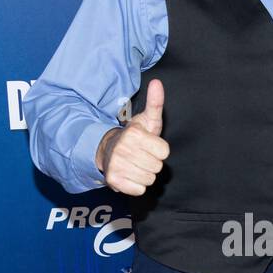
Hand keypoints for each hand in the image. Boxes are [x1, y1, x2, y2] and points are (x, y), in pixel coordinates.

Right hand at [97, 79, 169, 194]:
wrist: (108, 150)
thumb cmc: (133, 136)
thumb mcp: (146, 120)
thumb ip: (155, 103)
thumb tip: (157, 82)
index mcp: (134, 134)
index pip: (164, 152)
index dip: (159, 150)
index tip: (148, 145)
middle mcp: (124, 149)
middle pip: (157, 167)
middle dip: (152, 162)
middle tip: (141, 155)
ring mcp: (117, 165)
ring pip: (149, 179)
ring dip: (144, 174)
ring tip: (135, 164)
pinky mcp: (113, 180)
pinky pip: (139, 190)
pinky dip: (136, 185)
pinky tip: (129, 175)